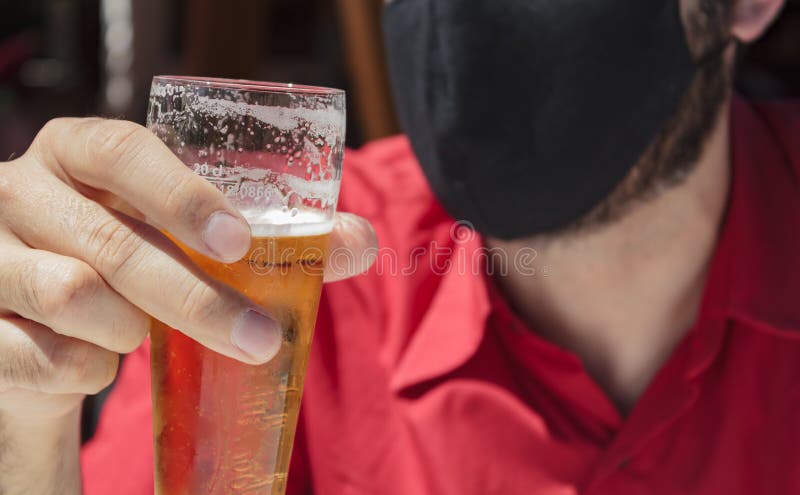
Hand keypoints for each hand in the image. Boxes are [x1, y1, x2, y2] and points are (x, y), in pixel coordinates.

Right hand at [0, 117, 375, 419]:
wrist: (35, 317)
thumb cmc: (131, 259)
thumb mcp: (185, 238)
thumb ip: (275, 239)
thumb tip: (362, 243)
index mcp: (79, 151)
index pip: (126, 152)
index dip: (183, 195)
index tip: (240, 242)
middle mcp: (21, 189)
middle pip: (112, 243)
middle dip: (196, 301)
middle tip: (258, 338)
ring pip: (72, 297)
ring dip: (129, 332)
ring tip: (140, 333)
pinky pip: (38, 355)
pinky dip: (85, 370)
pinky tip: (94, 361)